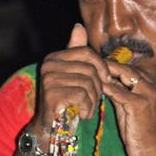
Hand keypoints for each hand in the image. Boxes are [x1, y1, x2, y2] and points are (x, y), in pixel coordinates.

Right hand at [34, 24, 109, 138]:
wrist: (50, 129)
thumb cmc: (65, 102)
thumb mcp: (72, 75)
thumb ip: (76, 53)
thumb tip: (79, 26)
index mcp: (54, 57)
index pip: (87, 52)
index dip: (101, 66)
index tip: (106, 80)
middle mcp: (49, 65)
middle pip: (90, 69)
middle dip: (98, 87)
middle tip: (94, 100)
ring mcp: (49, 79)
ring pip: (88, 83)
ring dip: (94, 100)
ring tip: (87, 108)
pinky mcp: (52, 94)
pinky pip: (83, 96)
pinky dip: (88, 108)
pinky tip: (82, 114)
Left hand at [102, 60, 155, 155]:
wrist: (155, 153)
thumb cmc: (144, 135)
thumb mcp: (134, 110)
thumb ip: (124, 96)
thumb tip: (108, 85)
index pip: (136, 71)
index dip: (119, 67)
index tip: (103, 66)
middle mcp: (155, 87)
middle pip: (130, 69)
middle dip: (112, 65)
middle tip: (94, 63)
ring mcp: (149, 94)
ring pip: (126, 75)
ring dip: (108, 72)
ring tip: (93, 71)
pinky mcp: (139, 104)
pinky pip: (119, 91)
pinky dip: (106, 88)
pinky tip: (96, 87)